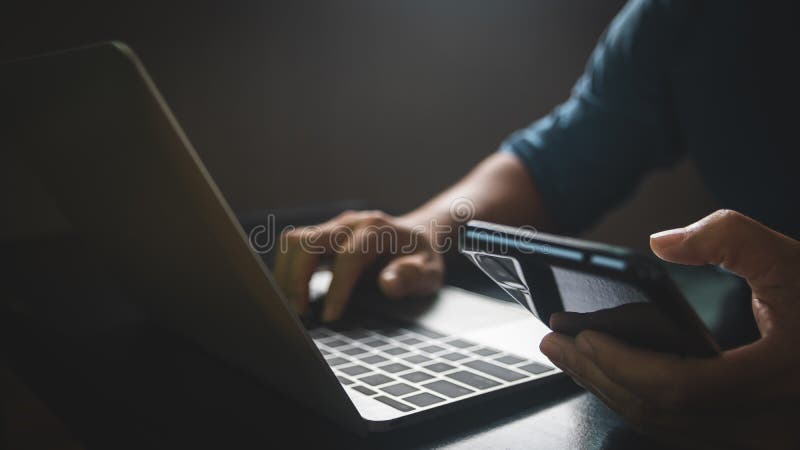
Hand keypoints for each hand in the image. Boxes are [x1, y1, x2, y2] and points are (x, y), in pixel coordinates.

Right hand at [273, 210, 443, 321]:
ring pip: (293, 241)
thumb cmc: (420, 257)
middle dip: (298, 279)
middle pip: (307, 241)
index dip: (337, 288)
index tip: (330, 317)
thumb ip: (412, 276)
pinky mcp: (321, 235)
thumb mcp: (429, 271)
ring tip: (295, 305)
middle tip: (301, 313)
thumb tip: (388, 284)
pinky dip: (286, 269)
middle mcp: (350, 223)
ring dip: (286, 274)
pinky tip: (294, 294)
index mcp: (377, 229)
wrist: (415, 236)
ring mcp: (333, 227)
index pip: (348, 256)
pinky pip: (293, 247)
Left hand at [539, 210, 799, 448]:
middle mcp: (762, 422)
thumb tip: (663, 244)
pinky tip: (612, 376)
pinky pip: (677, 429)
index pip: (679, 388)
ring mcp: (753, 436)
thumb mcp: (793, 260)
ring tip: (570, 356)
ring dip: (610, 391)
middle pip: (658, 413)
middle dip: (597, 376)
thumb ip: (731, 239)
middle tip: (553, 344)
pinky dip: (637, 402)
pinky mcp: (743, 434)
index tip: (580, 335)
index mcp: (775, 380)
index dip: (622, 364)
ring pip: (664, 427)